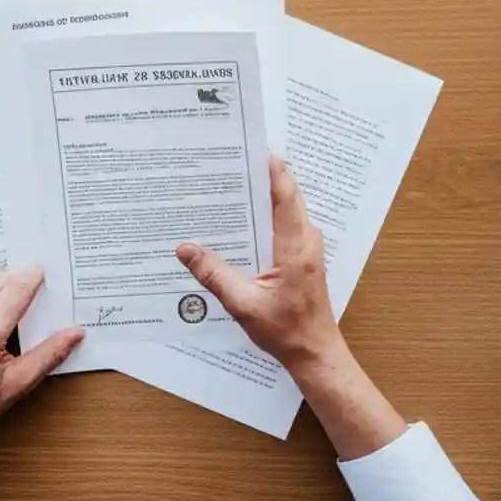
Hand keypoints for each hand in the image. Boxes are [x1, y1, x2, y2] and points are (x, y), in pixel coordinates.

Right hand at [175, 155, 339, 373]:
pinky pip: (282, 225)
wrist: (315, 352)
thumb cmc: (286, 330)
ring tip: (228, 186)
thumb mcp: (243, 303)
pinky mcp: (300, 256)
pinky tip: (239, 221)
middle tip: (228, 163)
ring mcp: (305, 247)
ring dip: (259, 197)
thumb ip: (213, 274)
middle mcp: (305, 239)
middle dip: (258, 177)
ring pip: (284, 209)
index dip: (270, 168)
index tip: (251, 147)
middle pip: (284, 195)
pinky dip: (262, 216)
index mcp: (295, 244)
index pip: (284, 193)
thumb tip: (185, 248)